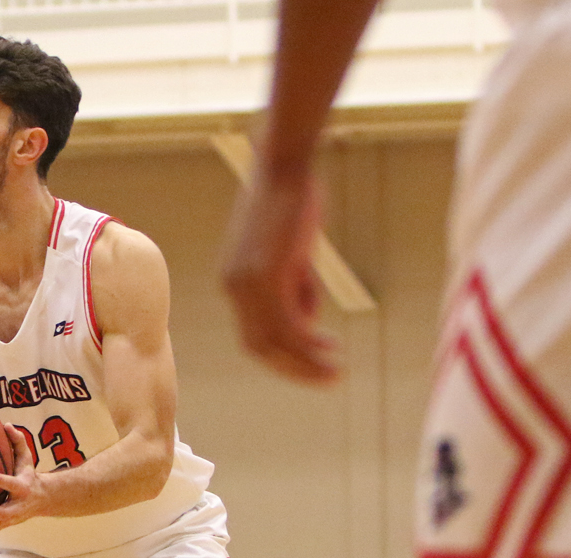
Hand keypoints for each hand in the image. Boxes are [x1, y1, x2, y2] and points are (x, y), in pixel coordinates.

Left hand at [0, 427, 49, 536]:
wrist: (44, 499)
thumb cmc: (29, 474)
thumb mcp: (27, 458)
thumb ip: (18, 442)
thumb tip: (5, 424)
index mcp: (23, 486)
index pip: (11, 483)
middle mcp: (19, 504)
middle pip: (3, 511)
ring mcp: (13, 517)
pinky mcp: (7, 524)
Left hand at [220, 170, 340, 384]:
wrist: (284, 166)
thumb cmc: (292, 201)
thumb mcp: (293, 252)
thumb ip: (296, 286)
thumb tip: (307, 319)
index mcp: (235, 282)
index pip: (254, 335)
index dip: (283, 357)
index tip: (314, 362)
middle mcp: (234, 286)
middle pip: (260, 347)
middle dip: (295, 368)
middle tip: (328, 379)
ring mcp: (248, 282)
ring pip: (276, 341)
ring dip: (306, 362)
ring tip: (335, 372)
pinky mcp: (267, 275)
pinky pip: (289, 323)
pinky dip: (309, 342)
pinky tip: (331, 348)